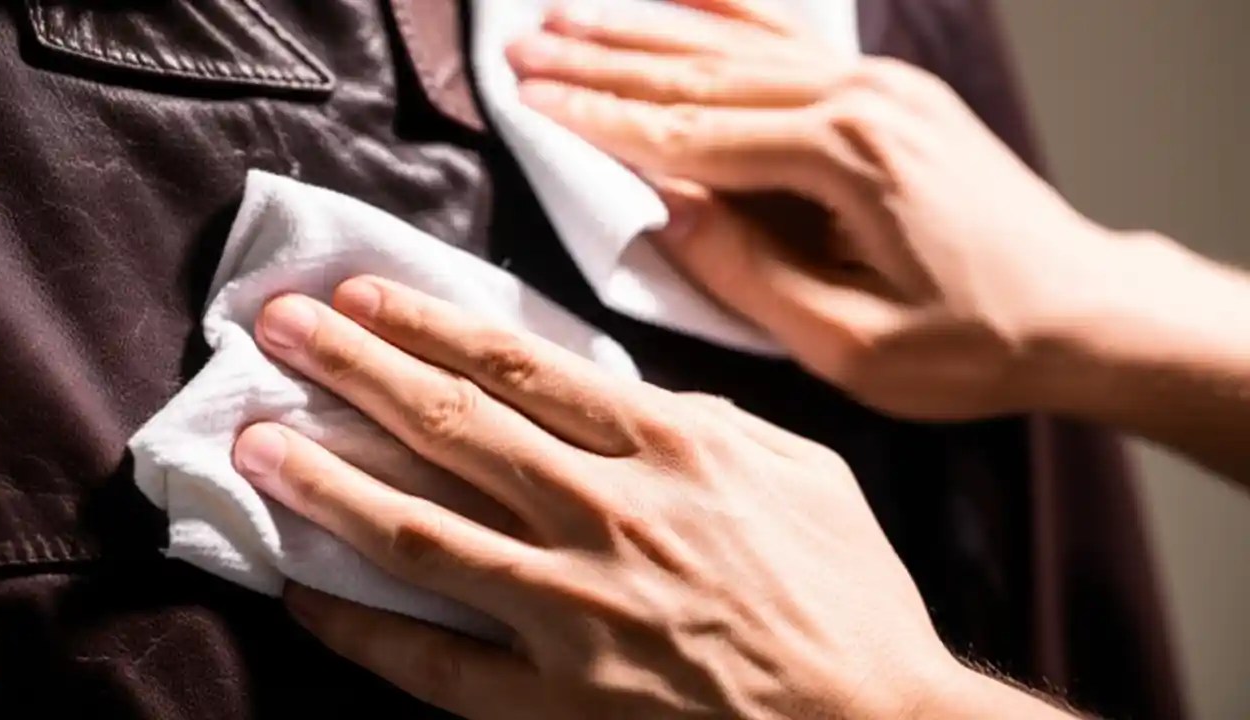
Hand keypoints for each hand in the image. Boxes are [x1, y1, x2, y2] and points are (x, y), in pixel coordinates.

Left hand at [230, 276, 982, 718]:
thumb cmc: (848, 596)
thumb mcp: (800, 471)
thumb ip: (706, 424)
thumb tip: (625, 397)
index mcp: (673, 448)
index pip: (524, 368)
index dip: (430, 326)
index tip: (363, 296)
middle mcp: (612, 516)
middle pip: (456, 428)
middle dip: (357, 368)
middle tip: (280, 328)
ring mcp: (578, 612)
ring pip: (424, 531)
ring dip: (331, 480)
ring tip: (258, 442)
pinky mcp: (561, 702)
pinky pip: (435, 663)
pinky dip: (361, 627)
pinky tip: (302, 590)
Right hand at [508, 0, 1144, 420]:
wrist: (1082, 311)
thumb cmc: (972, 342)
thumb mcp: (848, 341)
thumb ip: (745, 271)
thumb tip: (662, 211)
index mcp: (844, 158)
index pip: (689, 132)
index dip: (600, 119)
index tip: (530, 99)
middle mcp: (859, 99)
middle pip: (700, 73)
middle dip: (603, 61)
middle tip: (523, 47)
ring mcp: (879, 85)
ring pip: (736, 45)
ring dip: (645, 29)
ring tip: (567, 14)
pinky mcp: (889, 92)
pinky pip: (788, 40)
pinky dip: (724, 14)